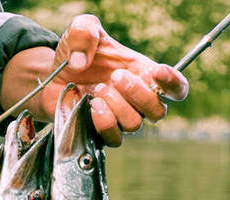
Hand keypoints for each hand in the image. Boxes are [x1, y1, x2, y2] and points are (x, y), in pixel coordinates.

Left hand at [9, 15, 188, 146]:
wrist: (53, 76)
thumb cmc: (76, 54)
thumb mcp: (80, 30)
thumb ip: (85, 31)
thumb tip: (82, 60)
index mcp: (144, 74)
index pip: (176, 88)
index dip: (174, 84)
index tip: (159, 72)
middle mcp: (137, 100)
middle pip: (159, 111)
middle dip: (138, 93)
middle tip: (116, 76)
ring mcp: (122, 119)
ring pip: (135, 124)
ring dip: (116, 105)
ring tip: (97, 89)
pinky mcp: (104, 133)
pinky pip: (115, 138)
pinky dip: (104, 123)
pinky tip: (92, 105)